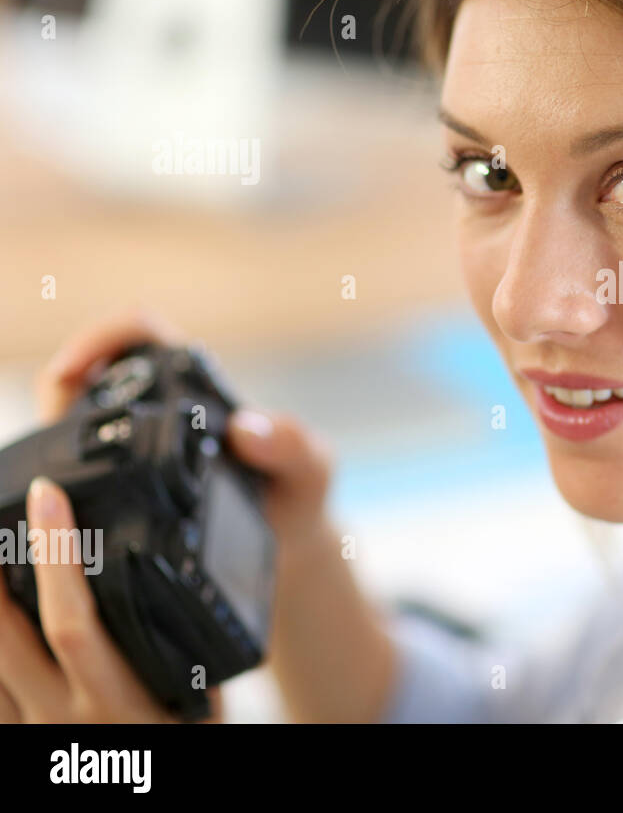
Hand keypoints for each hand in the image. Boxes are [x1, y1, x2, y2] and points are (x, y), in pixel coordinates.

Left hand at [0, 477, 223, 722]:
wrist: (155, 802)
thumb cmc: (184, 740)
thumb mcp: (199, 697)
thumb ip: (179, 645)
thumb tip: (169, 571)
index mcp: (116, 704)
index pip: (73, 623)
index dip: (55, 556)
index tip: (49, 495)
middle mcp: (61, 720)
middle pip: (1, 635)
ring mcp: (26, 732)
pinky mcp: (7, 739)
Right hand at [6, 305, 338, 720]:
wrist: (290, 546)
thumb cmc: (300, 494)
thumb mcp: (310, 468)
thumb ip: (292, 444)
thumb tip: (247, 429)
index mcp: (200, 385)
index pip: (140, 332)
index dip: (102, 338)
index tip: (75, 369)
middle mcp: (163, 407)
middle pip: (90, 373)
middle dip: (62, 389)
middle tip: (60, 430)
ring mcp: (139, 443)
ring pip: (73, 418)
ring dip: (56, 431)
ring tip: (62, 471)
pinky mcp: (126, 482)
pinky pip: (80, 464)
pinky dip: (64, 472)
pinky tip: (71, 503)